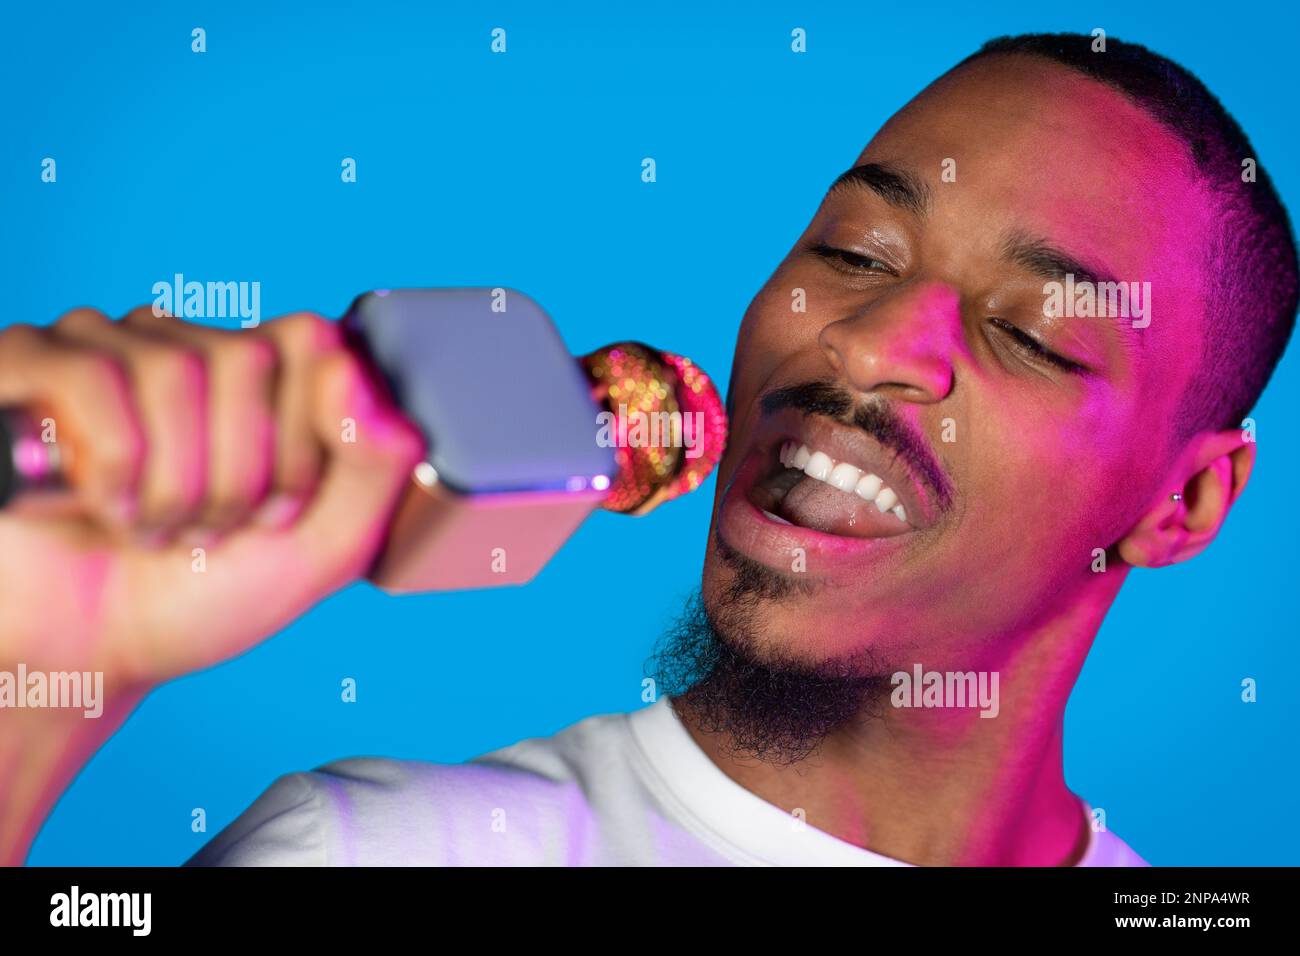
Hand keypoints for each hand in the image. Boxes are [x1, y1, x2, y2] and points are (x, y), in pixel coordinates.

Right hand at [0, 306, 422, 861]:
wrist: (86, 659)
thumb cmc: (198, 597)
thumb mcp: (322, 549)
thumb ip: (373, 467)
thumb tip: (357, 375)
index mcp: (251, 374)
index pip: (310, 337)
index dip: (305, 437)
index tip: (280, 506)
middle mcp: (178, 344)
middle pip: (248, 356)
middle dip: (240, 476)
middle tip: (209, 529)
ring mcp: (97, 349)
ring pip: (175, 369)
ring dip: (174, 485)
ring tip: (155, 529)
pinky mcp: (25, 368)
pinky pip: (92, 378)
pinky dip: (111, 467)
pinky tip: (102, 508)